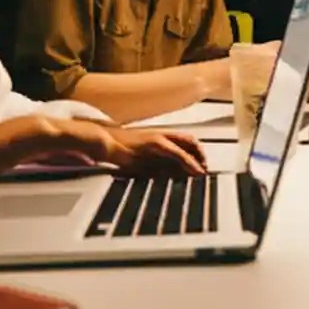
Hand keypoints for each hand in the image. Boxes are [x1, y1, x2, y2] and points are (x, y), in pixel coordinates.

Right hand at [51, 121, 207, 175]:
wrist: (103, 142)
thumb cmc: (116, 149)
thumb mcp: (137, 156)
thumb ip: (151, 163)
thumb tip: (163, 174)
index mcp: (157, 135)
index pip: (184, 139)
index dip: (195, 151)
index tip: (201, 163)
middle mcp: (161, 134)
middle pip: (189, 140)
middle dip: (200, 154)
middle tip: (205, 168)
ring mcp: (158, 138)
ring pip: (186, 146)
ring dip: (197, 160)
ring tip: (203, 172)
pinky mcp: (154, 144)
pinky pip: (176, 153)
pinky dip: (188, 162)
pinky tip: (194, 171)